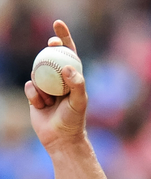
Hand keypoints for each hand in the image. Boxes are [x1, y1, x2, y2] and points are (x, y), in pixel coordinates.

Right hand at [24, 20, 87, 152]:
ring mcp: (47, 86)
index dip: (63, 37)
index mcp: (74, 77)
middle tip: (50, 45)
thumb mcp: (79, 102)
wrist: (60, 139)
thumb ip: (77, 84)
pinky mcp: (34, 95)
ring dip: (41, 85)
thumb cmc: (74, 120)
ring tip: (50, 100)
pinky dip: (34, 96)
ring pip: (37, 73)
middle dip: (49, 48)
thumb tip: (69, 68)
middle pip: (51, 57)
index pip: (70, 53)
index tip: (58, 24)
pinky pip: (29, 88)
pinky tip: (41, 106)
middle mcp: (60, 79)